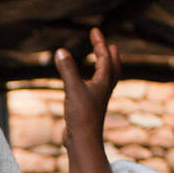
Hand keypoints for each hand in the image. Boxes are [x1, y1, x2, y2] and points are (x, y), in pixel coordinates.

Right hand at [55, 27, 120, 148]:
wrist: (83, 142)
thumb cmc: (82, 116)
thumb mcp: (73, 89)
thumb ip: (67, 70)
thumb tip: (60, 51)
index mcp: (103, 83)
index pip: (105, 57)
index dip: (99, 43)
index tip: (94, 30)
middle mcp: (103, 90)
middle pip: (112, 69)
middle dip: (110, 56)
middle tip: (109, 45)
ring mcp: (97, 101)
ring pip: (105, 81)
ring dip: (105, 69)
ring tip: (100, 63)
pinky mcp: (89, 110)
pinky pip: (95, 91)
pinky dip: (93, 82)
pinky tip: (85, 86)